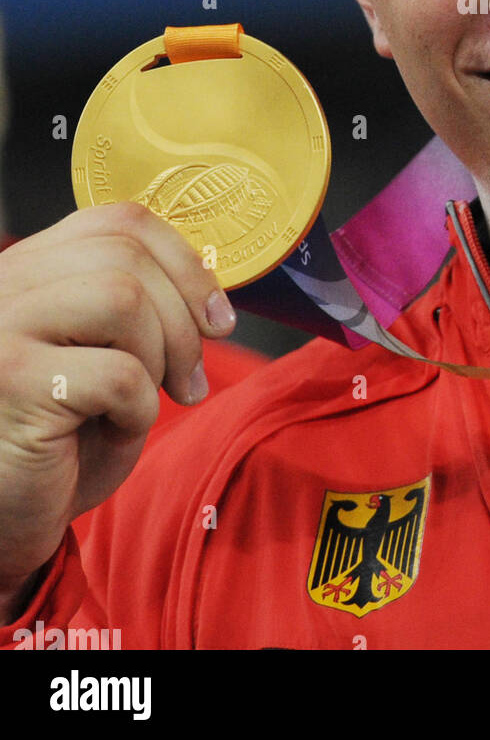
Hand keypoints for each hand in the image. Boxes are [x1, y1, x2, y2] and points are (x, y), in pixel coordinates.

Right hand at [0, 202, 235, 608]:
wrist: (5, 521)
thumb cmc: (61, 440)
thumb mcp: (104, 355)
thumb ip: (137, 305)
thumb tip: (212, 281)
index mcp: (31, 268)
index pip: (119, 220)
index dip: (184, 260)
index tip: (216, 314)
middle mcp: (6, 286)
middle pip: (127, 256)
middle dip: (183, 317)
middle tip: (191, 377)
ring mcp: (3, 330)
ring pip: (123, 299)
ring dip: (161, 356)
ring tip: (152, 401)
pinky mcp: (13, 383)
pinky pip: (117, 374)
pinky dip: (139, 408)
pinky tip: (115, 429)